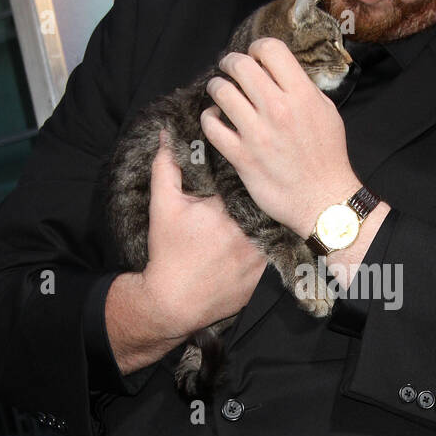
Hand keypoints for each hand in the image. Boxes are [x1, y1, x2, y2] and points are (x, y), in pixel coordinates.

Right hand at [106, 136, 266, 373]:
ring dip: (263, 221)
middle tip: (247, 198)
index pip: (244, 180)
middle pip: (259, 203)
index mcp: (224, 209)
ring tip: (251, 220)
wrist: (173, 302)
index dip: (244, 174)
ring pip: (269, 227)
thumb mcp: (162, 206)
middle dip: (255, 198)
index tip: (241, 171)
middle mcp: (246, 231)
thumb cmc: (167, 252)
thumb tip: (168, 133)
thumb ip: (167, 166)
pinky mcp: (264, 274)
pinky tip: (255, 241)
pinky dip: (266, 244)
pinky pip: (272, 251)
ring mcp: (258, 255)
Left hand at [201, 37, 359, 236]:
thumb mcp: (326, 113)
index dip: (257, 48)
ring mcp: (256, 133)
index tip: (254, 56)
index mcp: (301, 95)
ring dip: (217, 87)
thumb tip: (280, 72)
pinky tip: (215, 119)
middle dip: (231, 62)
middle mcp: (277, 109)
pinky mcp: (241, 156)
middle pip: (240, 66)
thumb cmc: (327, 158)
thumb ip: (303, 89)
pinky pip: (212, 127)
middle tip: (230, 69)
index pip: (270, 49)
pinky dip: (209, 118)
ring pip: (221, 92)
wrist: (322, 200)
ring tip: (219, 90)